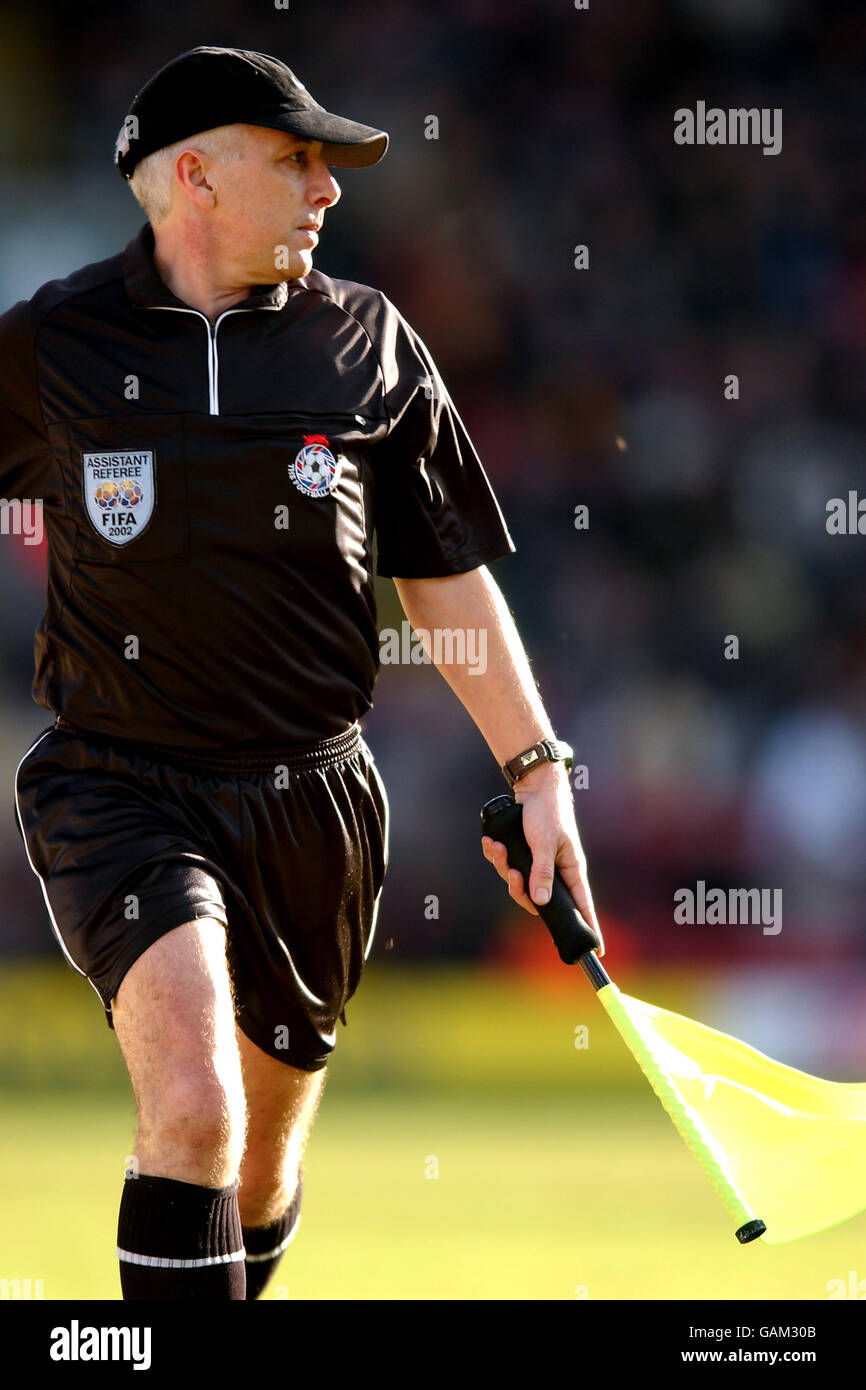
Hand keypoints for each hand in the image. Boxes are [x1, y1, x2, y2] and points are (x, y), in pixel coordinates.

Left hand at [481, 762, 603, 955]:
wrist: (533, 787)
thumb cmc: (547, 812)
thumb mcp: (545, 843)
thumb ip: (542, 872)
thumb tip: (540, 902)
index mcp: (571, 870)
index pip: (582, 905)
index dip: (589, 926)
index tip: (597, 951)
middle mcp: (555, 872)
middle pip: (537, 899)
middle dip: (518, 888)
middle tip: (512, 873)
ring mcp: (537, 865)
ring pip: (518, 883)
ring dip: (503, 867)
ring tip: (496, 848)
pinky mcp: (521, 855)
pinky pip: (506, 867)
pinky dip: (496, 856)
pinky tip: (490, 843)